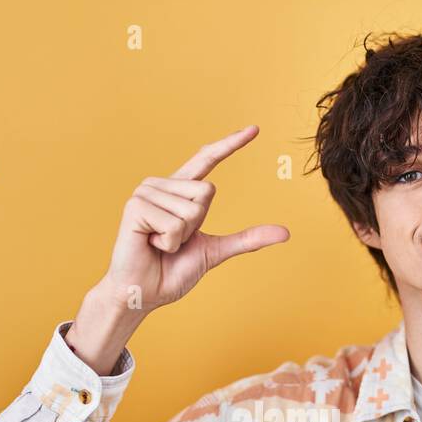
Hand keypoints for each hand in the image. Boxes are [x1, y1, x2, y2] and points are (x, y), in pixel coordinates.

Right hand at [95, 124, 289, 315]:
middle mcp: (161, 185)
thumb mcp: (215, 251)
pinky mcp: (136, 206)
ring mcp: (146, 192)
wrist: (143, 292)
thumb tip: (286, 233)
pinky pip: (173, 223)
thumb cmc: (171, 272)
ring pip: (192, 210)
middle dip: (195, 226)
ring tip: (158, 244)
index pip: (207, 159)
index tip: (255, 129)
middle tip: (172, 241)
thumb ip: (247, 239)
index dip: (230, 145)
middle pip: (207, 192)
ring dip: (180, 237)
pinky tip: (149, 244)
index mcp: (178, 192)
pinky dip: (167, 243)